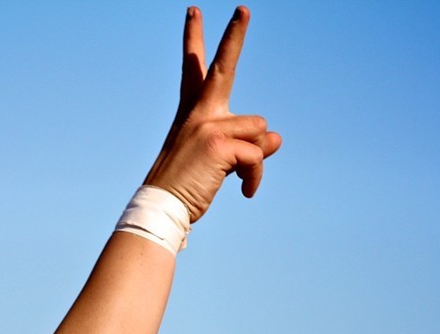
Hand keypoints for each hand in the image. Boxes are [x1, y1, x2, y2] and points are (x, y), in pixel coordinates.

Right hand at [144, 6, 280, 221]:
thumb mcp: (218, 160)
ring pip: (258, 131)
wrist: (163, 207)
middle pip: (224, 67)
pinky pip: (258, 156)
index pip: (194, 69)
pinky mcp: (219, 144)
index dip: (195, 39)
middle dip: (234, 35)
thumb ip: (246, 144)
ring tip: (235, 178)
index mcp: (192, 112)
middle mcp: (199, 112)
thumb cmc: (186, 186)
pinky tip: (244, 191)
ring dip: (255, 159)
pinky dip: (255, 177)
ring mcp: (208, 125)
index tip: (194, 11)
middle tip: (243, 8)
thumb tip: (276, 138)